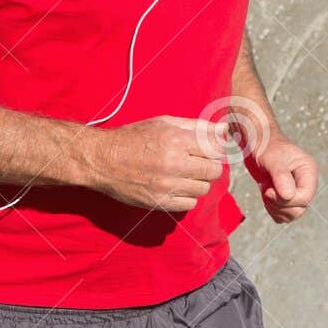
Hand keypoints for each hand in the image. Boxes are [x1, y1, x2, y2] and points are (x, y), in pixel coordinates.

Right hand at [89, 116, 231, 212]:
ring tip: (184, 174)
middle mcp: (174, 163)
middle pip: (214, 170)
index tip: (206, 149)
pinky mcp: (159, 202)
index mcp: (177, 140)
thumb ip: (197, 126)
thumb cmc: (134, 138)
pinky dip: (187, 196)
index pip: (216, 148)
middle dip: (209, 165)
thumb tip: (224, 129)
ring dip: (198, 182)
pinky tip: (176, 187)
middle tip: (196, 162)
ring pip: (204, 188)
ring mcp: (167, 185)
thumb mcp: (164, 123)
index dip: (214, 148)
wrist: (103, 160)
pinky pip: (190, 204)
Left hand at [243, 133, 317, 223]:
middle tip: (266, 190)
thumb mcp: (272, 159)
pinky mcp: (286, 197)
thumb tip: (289, 196)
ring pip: (291, 214)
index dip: (287, 200)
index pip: (305, 197)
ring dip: (274, 207)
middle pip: (300, 209)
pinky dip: (272, 209)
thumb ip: (281, 177)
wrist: (257, 144)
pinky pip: (282, 215)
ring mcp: (297, 191)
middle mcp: (306, 182)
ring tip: (265, 190)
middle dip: (280, 204)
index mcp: (308, 171)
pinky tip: (266, 193)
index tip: (269, 191)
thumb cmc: (266, 147)